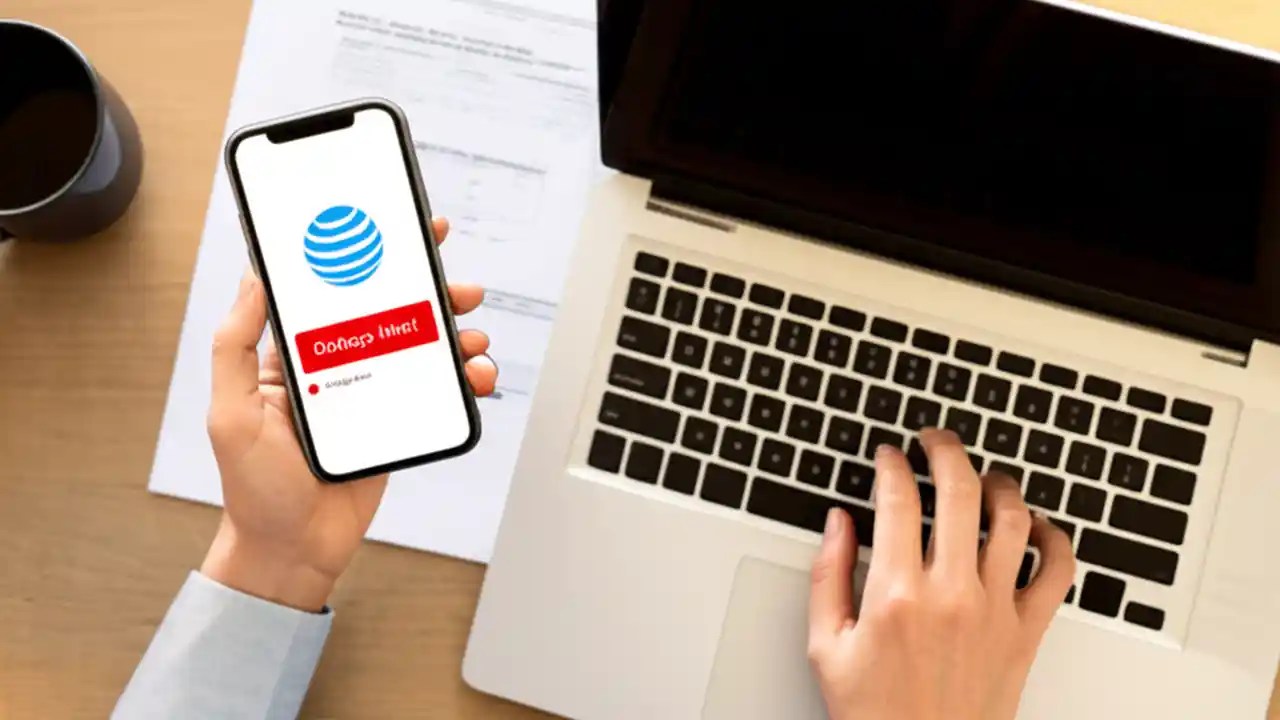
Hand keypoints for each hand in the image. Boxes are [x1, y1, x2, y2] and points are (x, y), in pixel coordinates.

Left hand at [200, 217, 496, 611]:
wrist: (291, 551)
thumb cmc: (253, 488)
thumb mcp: (230, 412)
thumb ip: (235, 346)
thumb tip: (252, 279)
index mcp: (296, 356)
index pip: (334, 292)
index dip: (368, 256)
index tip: (397, 226)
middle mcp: (339, 368)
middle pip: (392, 312)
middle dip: (430, 291)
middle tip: (457, 286)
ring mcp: (372, 395)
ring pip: (424, 348)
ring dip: (455, 334)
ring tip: (471, 336)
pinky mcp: (398, 424)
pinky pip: (439, 393)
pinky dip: (466, 380)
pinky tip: (476, 377)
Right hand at [808, 429, 1074, 719]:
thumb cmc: (875, 715)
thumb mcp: (825, 646)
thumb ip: (827, 576)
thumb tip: (837, 523)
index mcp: (895, 595)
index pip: (898, 500)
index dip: (891, 465)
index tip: (888, 456)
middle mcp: (951, 594)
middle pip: (959, 491)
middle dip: (944, 450)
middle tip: (934, 441)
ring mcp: (995, 611)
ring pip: (1011, 519)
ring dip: (998, 483)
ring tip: (982, 476)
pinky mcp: (1026, 632)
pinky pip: (1058, 570)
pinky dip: (1053, 538)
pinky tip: (1034, 527)